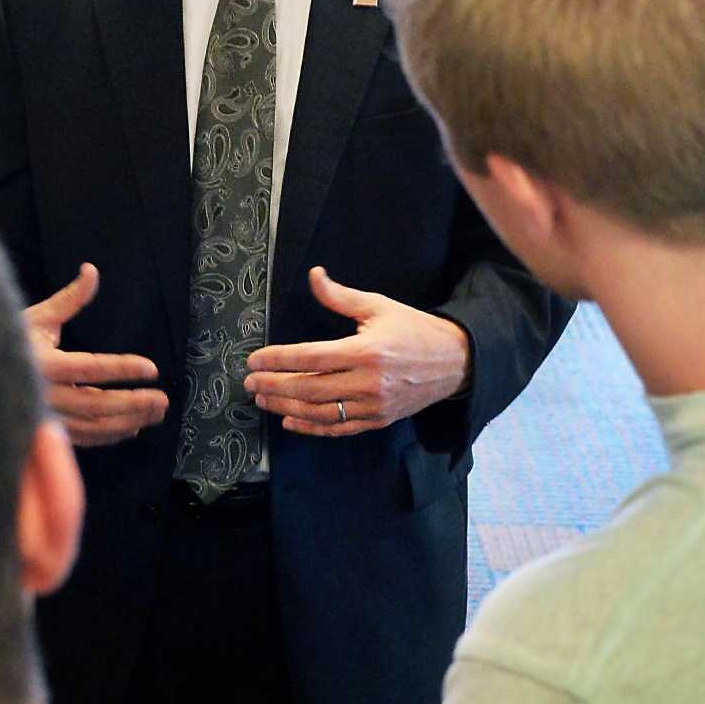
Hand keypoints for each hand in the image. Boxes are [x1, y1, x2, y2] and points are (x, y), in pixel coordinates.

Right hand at [26, 263, 167, 445]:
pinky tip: (132, 427)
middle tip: (162, 398)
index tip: (150, 367)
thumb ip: (69, 299)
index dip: (122, 368)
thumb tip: (91, 270)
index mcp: (43, 364)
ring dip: (128, 421)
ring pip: (92, 426)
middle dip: (133, 403)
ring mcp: (45, 418)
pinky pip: (82, 438)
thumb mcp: (37, 317)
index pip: (90, 368)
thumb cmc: (10, 341)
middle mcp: (44, 395)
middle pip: (96, 404)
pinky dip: (109, 435)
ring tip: (155, 411)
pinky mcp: (46, 433)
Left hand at [244, 266, 470, 436]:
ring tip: (263, 399)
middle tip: (250, 382)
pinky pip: (338, 428)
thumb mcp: (378, 306)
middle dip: (274, 386)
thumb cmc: (413, 330)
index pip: (311, 358)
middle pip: (310, 388)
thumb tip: (314, 275)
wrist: (454, 362)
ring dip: (286, 407)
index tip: (255, 359)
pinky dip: (311, 427)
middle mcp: (368, 382)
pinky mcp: (378, 421)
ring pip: (320, 412)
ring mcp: (373, 406)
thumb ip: (340, 296)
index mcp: (365, 351)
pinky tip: (290, 420)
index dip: (278, 359)